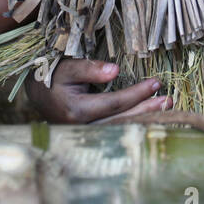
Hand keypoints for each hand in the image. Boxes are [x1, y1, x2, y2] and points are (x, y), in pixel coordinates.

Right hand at [24, 59, 171, 122]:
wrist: (35, 94)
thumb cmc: (51, 76)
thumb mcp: (66, 67)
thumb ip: (89, 68)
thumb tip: (115, 70)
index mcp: (76, 112)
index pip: (114, 103)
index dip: (136, 94)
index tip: (156, 83)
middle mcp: (82, 129)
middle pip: (122, 121)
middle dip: (147, 110)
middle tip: (169, 100)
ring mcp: (86, 135)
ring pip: (121, 129)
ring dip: (145, 118)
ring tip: (166, 108)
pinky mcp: (90, 136)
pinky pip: (116, 130)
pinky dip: (134, 123)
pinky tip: (150, 116)